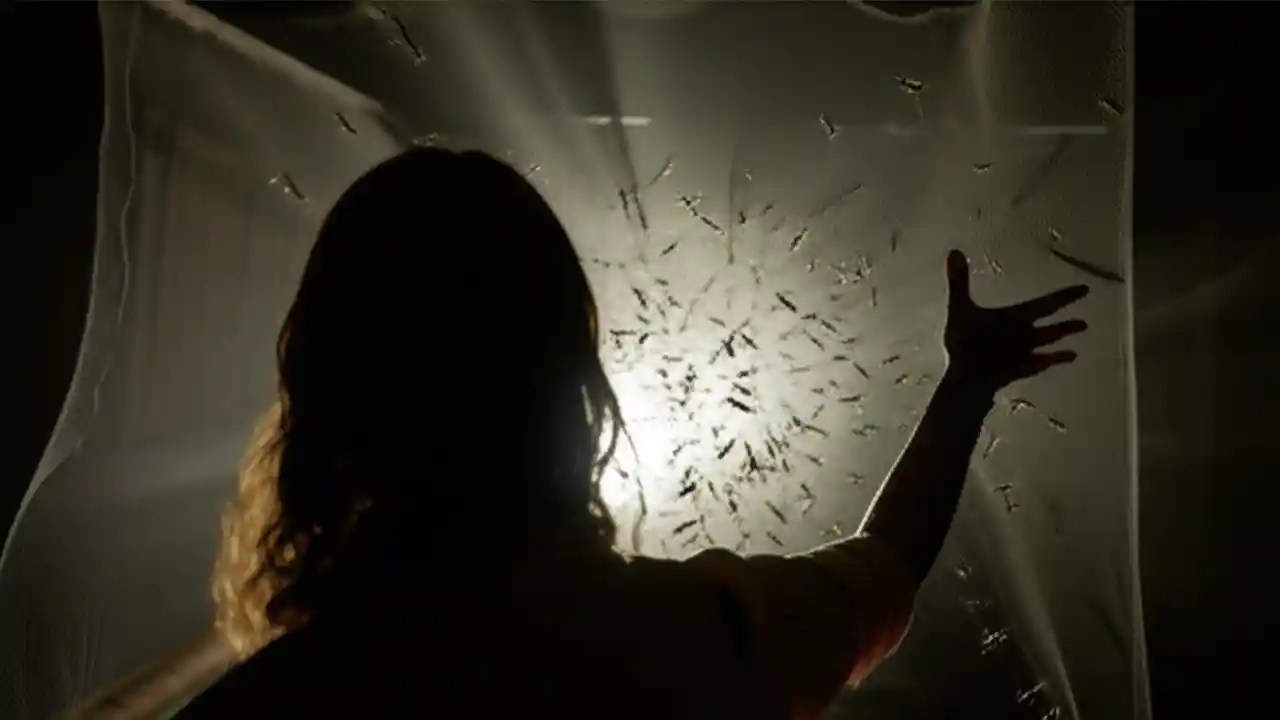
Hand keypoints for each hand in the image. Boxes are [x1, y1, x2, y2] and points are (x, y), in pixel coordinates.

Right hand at [943, 249, 1088, 391]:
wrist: (969, 380)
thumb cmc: (967, 343)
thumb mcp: (960, 308)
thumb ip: (959, 281)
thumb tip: (955, 252)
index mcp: (1016, 318)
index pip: (1046, 304)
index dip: (1065, 296)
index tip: (1085, 290)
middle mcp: (1026, 336)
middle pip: (1051, 329)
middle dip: (1067, 326)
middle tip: (1085, 324)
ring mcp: (1024, 356)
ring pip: (1045, 350)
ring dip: (1059, 349)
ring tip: (1073, 354)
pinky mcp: (1018, 371)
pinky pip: (1035, 367)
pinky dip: (1044, 365)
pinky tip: (1048, 365)